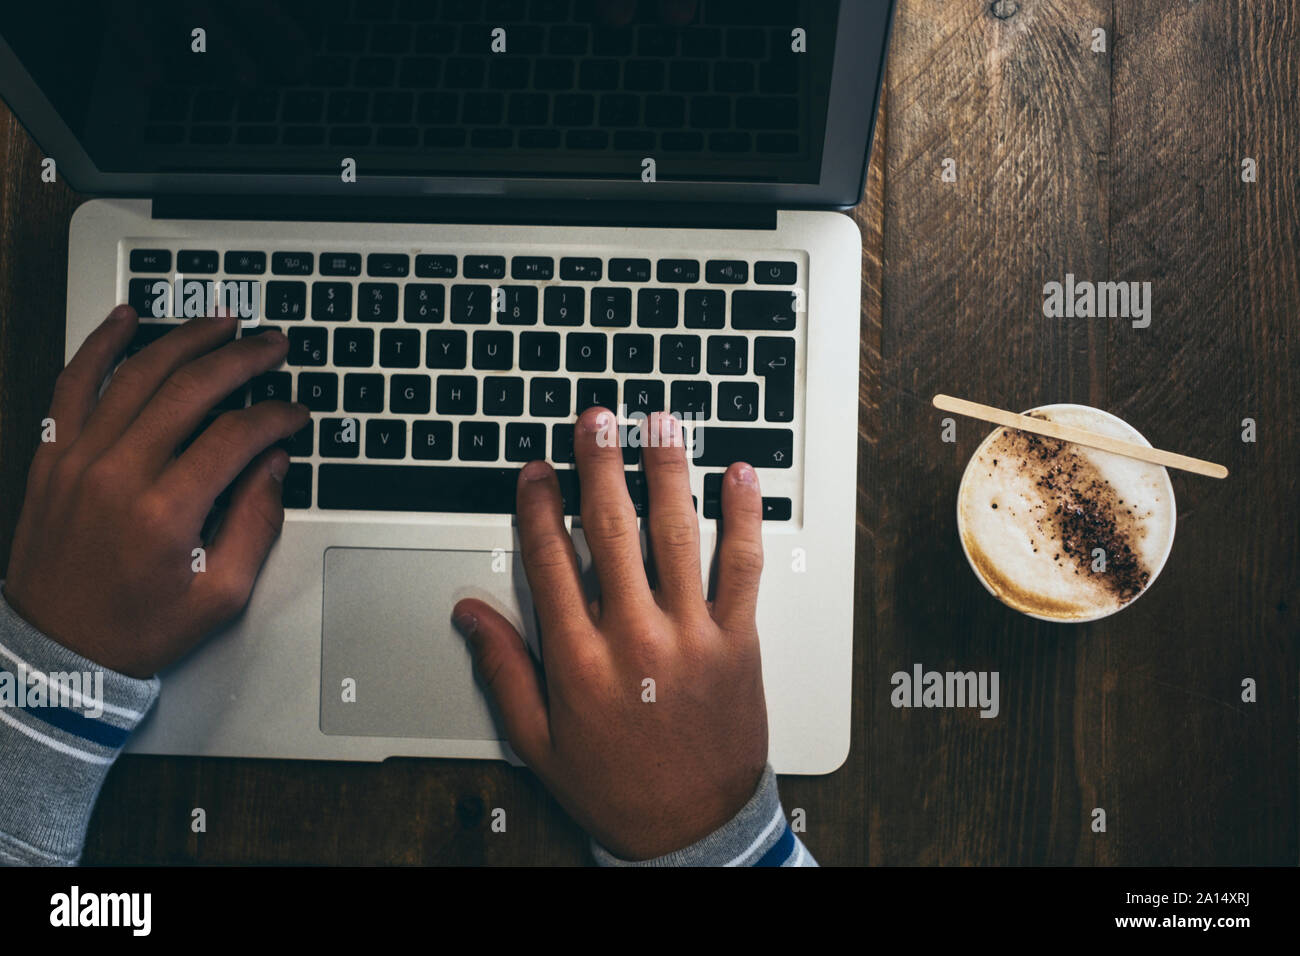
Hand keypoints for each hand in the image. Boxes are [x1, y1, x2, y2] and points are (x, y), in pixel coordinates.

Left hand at [2, 306, 307, 677]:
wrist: (56, 652)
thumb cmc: (136, 629)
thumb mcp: (220, 596)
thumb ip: (254, 524)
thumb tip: (273, 465)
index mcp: (165, 512)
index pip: (235, 436)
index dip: (275, 417)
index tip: (295, 414)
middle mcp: (117, 474)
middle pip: (190, 389)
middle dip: (241, 359)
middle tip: (273, 345)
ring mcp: (77, 459)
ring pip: (136, 374)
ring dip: (184, 340)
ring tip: (222, 323)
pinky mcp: (51, 457)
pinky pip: (72, 384)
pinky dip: (99, 345)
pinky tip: (127, 318)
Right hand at [453, 407, 768, 860]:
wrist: (693, 830)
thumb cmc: (616, 786)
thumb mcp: (538, 741)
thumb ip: (504, 670)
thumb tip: (470, 615)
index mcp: (579, 659)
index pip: (551, 560)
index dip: (540, 506)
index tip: (537, 469)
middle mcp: (634, 637)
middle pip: (613, 530)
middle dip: (602, 465)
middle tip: (597, 419)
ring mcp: (691, 634)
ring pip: (676, 534)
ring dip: (668, 471)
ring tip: (662, 422)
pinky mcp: (738, 641)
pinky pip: (743, 568)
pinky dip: (742, 518)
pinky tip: (739, 476)